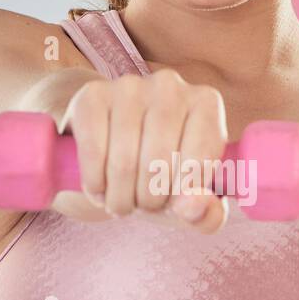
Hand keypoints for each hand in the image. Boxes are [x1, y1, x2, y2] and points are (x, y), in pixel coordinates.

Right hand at [56, 70, 229, 231]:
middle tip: (142, 206)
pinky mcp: (92, 95)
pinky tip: (99, 188)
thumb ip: (207, 214)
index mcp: (205, 103)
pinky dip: (95, 182)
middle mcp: (170, 85)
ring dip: (120, 197)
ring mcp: (128, 86)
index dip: (183, 194)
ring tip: (120, 202)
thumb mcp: (188, 201)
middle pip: (159, 161)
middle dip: (149, 200)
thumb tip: (194, 205)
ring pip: (124, 161)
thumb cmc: (159, 176)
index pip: (200, 160)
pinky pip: (93, 152)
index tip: (173, 204)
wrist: (109, 150)